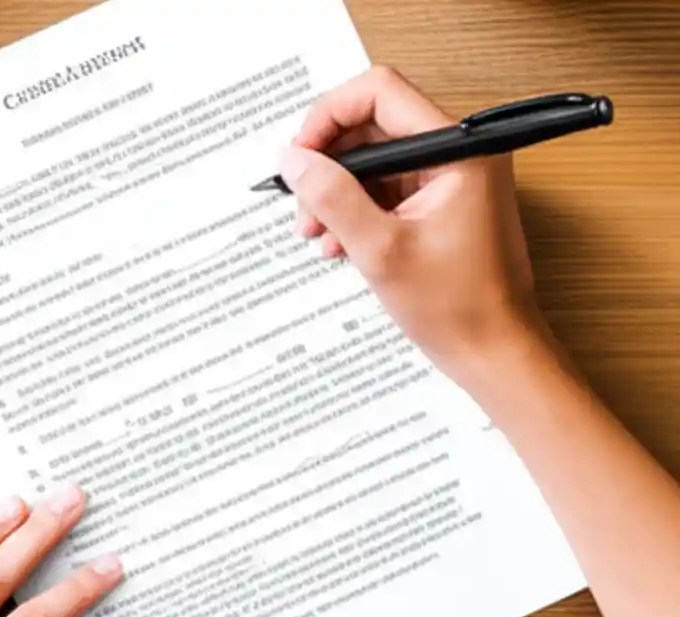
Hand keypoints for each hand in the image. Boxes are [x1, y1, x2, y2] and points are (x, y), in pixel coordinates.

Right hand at [280, 66, 552, 387]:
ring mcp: (451, 176)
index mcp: (459, 150)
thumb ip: (332, 197)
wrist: (494, 352)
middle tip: (303, 205)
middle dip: (328, 164)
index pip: (380, 94)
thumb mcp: (380, 250)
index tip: (301, 156)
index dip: (329, 117)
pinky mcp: (440, 200)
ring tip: (317, 233)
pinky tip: (340, 242)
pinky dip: (355, 209)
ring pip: (373, 159)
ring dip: (336, 192)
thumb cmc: (458, 308)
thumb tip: (294, 160)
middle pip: (372, 125)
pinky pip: (385, 186)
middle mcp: (460, 152)